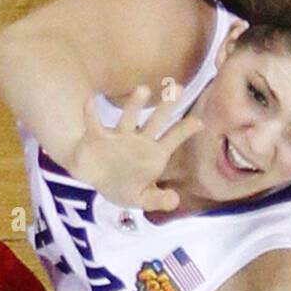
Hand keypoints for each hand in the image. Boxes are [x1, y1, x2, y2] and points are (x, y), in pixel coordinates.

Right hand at [69, 86, 201, 213]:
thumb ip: (158, 200)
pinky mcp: (97, 137)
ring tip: (143, 90)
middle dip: (166, 107)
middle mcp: (139, 140)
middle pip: (156, 121)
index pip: (172, 140)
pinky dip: (91, 112)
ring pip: (128, 118)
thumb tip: (175, 200)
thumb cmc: (124, 186)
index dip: (185, 131)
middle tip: (179, 89)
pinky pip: (94, 123)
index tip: (200, 122)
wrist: (95, 178)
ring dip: (135, 104)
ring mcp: (118, 136)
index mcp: (153, 154)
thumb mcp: (142, 199)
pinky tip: (90, 99)